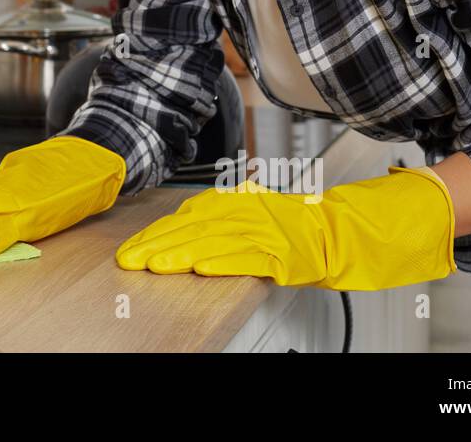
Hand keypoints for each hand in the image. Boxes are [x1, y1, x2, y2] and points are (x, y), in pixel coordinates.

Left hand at [115, 166, 455, 289]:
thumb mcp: (249, 210)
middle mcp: (246, 212)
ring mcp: (264, 232)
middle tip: (129, 260)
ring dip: (182, 255)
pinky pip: (248, 258)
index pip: (185, 216)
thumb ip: (216, 214)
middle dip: (158, 245)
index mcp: (235, 200)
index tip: (129, 249)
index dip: (155, 233)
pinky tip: (202, 269)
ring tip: (155, 266)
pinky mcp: (282, 254)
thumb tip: (178, 224)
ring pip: (215, 243)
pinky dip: (224, 263)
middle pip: (193, 229)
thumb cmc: (292, 225)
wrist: (341, 230)